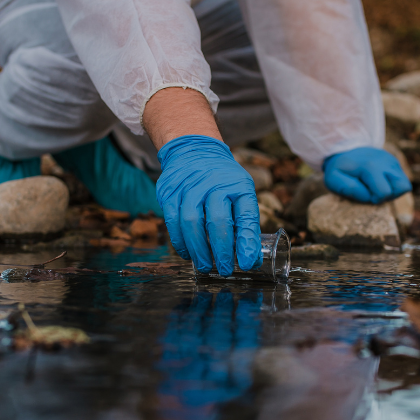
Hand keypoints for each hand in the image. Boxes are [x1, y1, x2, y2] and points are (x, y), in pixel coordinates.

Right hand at [156, 135, 261, 274]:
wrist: (194, 149)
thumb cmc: (222, 180)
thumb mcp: (240, 193)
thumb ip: (244, 224)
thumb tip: (250, 259)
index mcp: (238, 185)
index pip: (246, 215)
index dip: (247, 241)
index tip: (248, 263)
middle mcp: (214, 183)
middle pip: (218, 220)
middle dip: (222, 250)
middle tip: (225, 270)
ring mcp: (189, 186)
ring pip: (192, 222)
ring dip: (199, 250)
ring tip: (205, 266)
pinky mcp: (170, 192)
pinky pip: (173, 221)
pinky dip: (180, 242)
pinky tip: (187, 254)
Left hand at [323, 147, 411, 203]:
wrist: (344, 149)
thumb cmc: (339, 169)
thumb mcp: (333, 179)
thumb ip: (347, 188)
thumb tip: (368, 196)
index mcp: (370, 166)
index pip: (384, 192)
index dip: (374, 199)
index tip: (363, 192)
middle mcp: (386, 162)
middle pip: (401, 187)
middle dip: (386, 196)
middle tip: (371, 191)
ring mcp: (392, 161)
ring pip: (404, 185)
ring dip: (392, 192)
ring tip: (377, 188)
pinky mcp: (395, 163)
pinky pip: (402, 181)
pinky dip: (392, 186)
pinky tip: (380, 182)